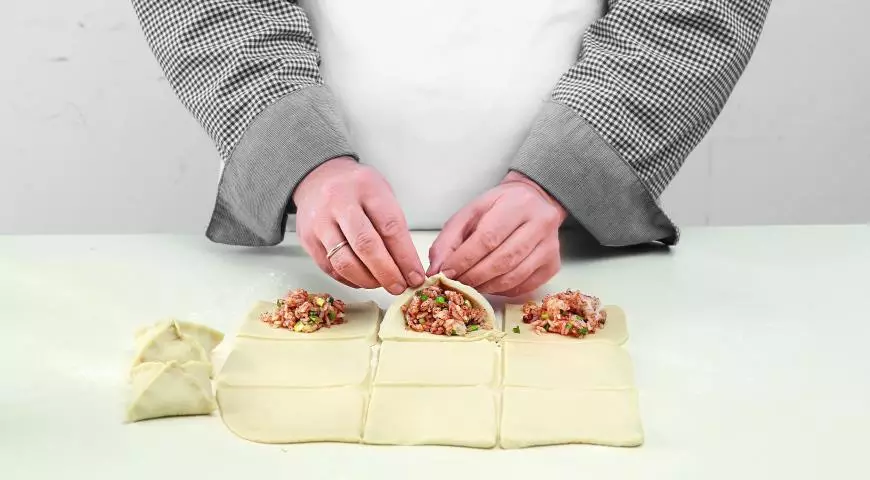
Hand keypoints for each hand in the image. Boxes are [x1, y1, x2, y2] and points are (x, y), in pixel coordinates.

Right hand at [294, 157, 424, 294]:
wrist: (318, 177)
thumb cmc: (357, 189)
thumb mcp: (381, 193)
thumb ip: (393, 226)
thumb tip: (407, 267)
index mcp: (366, 187)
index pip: (390, 227)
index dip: (405, 257)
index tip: (415, 276)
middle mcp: (339, 202)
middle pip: (366, 245)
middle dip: (387, 273)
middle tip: (400, 287)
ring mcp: (320, 221)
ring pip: (344, 262)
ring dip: (367, 280)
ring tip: (382, 284)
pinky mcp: (307, 238)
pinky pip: (330, 268)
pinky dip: (350, 279)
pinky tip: (363, 279)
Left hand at [427, 171, 566, 295]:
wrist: (535, 201)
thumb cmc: (499, 207)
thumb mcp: (470, 213)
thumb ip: (449, 240)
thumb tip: (435, 271)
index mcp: (517, 204)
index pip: (488, 238)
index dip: (464, 259)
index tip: (445, 273)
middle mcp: (540, 224)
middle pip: (502, 260)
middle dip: (474, 277)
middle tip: (455, 284)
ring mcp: (550, 246)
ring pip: (514, 276)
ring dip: (486, 287)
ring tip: (469, 286)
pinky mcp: (553, 265)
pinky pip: (525, 286)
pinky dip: (502, 291)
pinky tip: (489, 285)